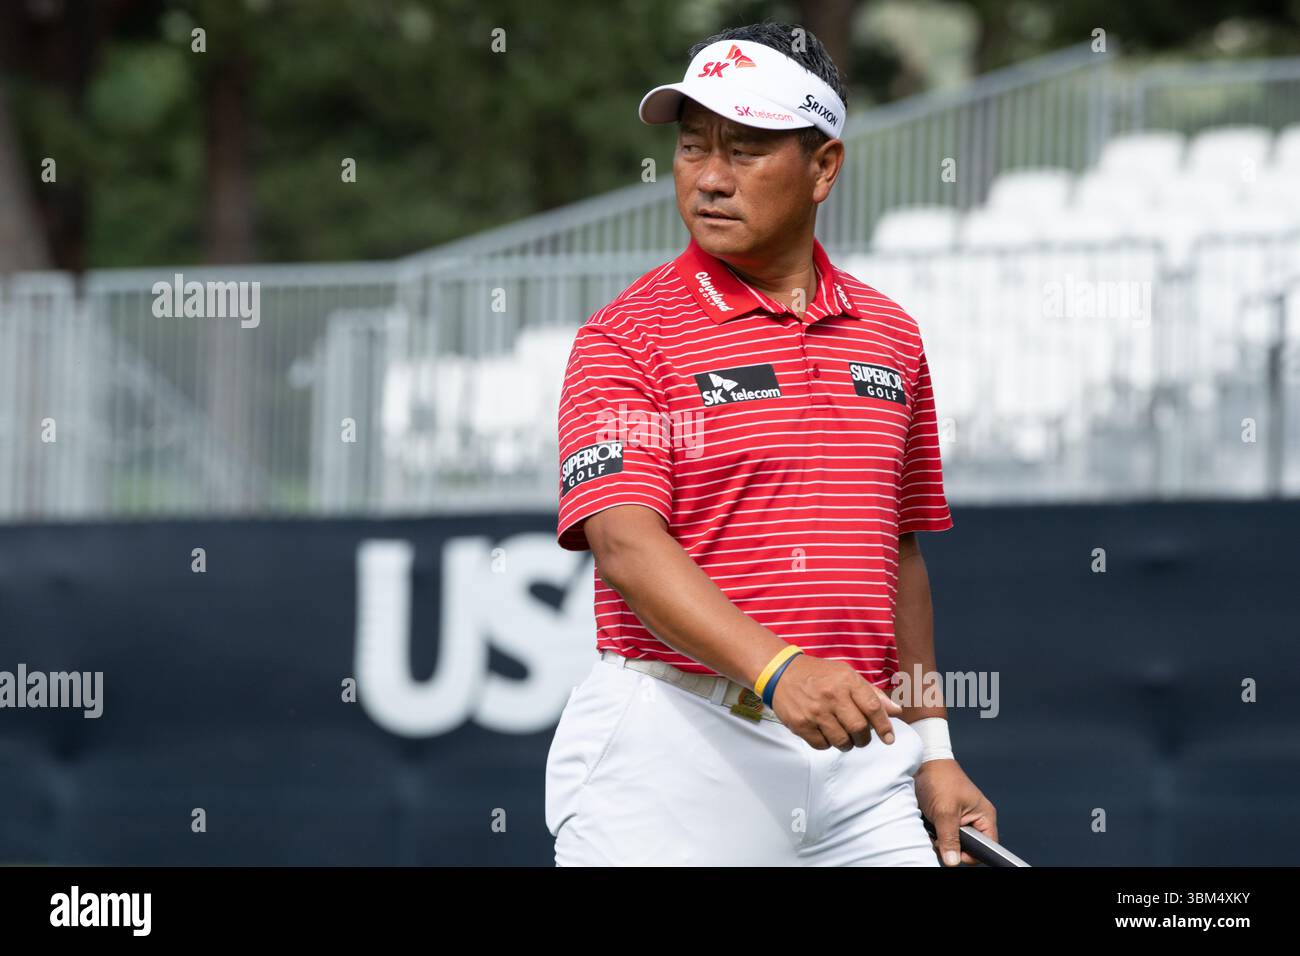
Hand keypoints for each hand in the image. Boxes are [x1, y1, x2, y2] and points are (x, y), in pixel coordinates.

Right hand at [769, 654, 903, 750]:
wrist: (781, 672)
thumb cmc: (819, 675)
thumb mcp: (846, 675)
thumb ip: (872, 694)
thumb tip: (896, 711)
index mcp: (846, 680)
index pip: (873, 707)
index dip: (884, 726)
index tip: (889, 738)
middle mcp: (831, 695)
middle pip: (859, 728)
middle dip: (864, 739)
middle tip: (861, 737)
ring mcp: (815, 711)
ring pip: (842, 741)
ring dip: (848, 744)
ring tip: (844, 736)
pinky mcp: (800, 724)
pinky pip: (823, 745)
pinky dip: (828, 744)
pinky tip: (826, 733)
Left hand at [914, 760, 997, 865]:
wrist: (923, 763)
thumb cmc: (940, 780)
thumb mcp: (945, 811)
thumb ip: (950, 838)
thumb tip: (952, 862)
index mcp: (984, 816)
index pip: (987, 847)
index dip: (970, 854)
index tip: (952, 852)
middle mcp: (976, 820)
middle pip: (969, 848)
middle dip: (952, 847)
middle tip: (938, 838)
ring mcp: (961, 819)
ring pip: (954, 843)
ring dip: (941, 841)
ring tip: (932, 829)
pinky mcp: (948, 819)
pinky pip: (944, 836)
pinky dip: (935, 835)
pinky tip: (928, 826)